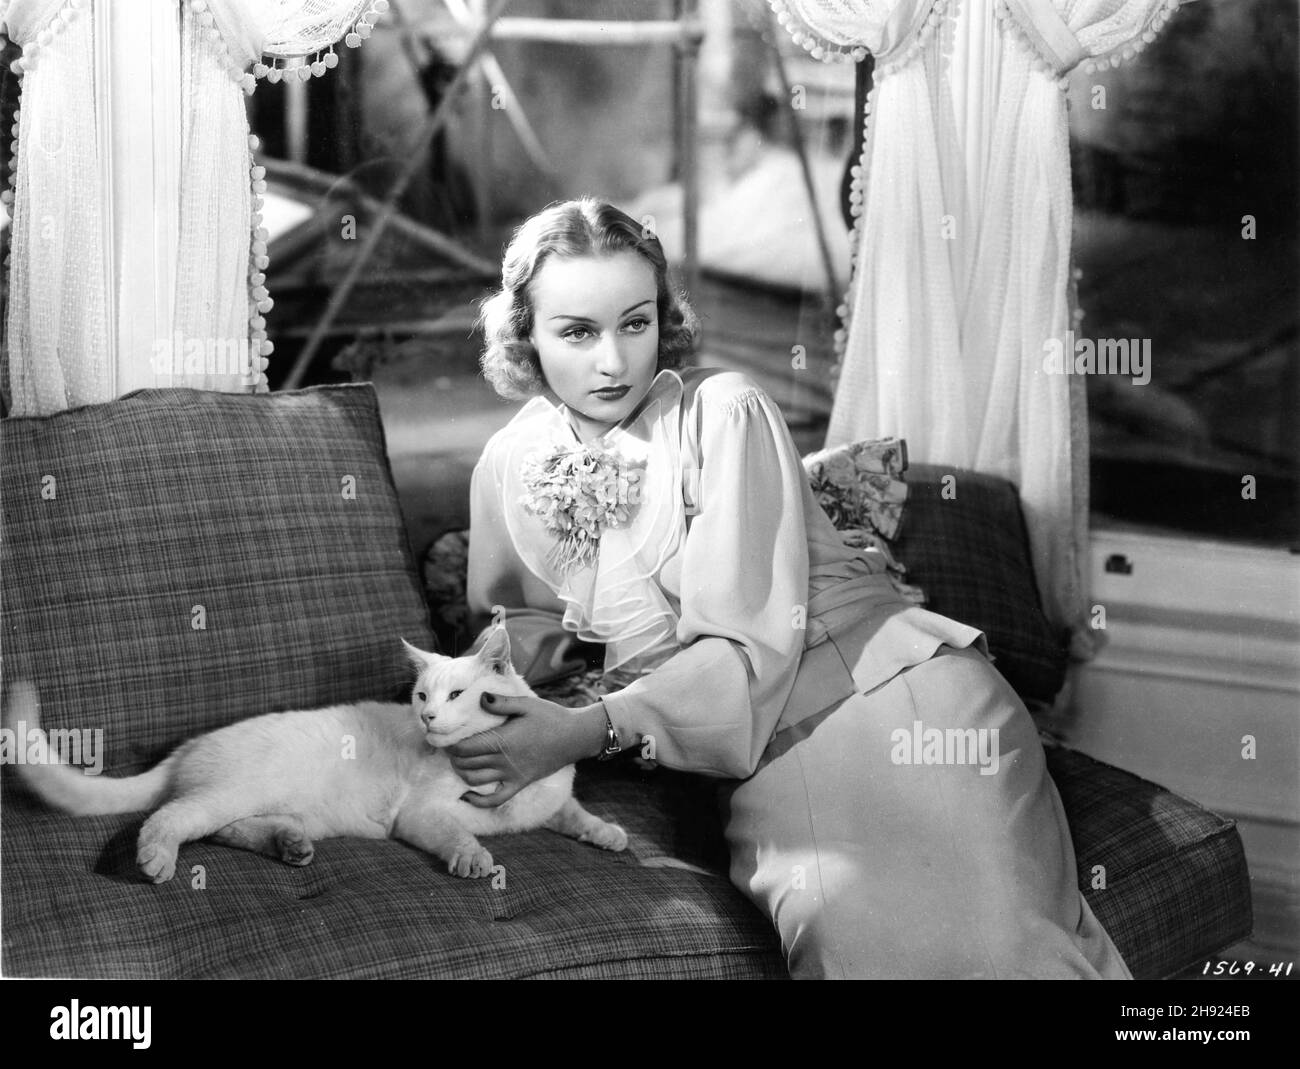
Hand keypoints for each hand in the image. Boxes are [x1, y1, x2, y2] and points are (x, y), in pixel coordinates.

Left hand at [447, 695, 605, 807]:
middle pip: (466, 763)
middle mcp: (504, 760)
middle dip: (452, 756)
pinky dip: (477, 801)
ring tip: (457, 761)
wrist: (575, 737)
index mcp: (503, 740)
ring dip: (460, 772)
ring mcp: (511, 775)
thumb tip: (479, 697)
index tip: (442, 736)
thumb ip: (501, 702)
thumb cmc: (551, 717)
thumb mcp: (526, 704)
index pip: (465, 747)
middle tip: (447, 746)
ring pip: (474, 780)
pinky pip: (495, 800)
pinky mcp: (520, 783)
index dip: (449, 744)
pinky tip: (466, 795)